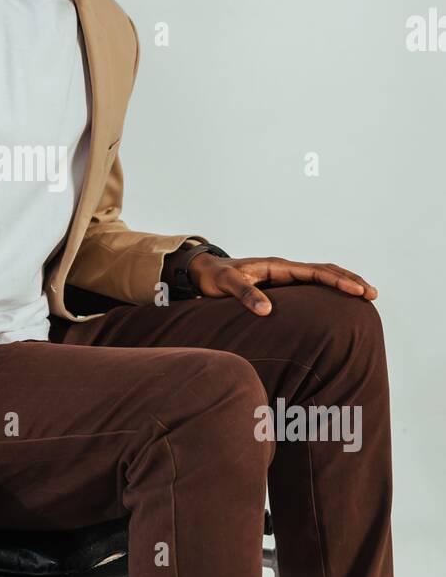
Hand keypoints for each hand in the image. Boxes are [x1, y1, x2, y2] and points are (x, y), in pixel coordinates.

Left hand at [187, 255, 377, 316]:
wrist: (204, 274)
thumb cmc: (214, 278)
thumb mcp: (227, 285)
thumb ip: (245, 295)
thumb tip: (268, 310)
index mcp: (277, 266)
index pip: (315, 272)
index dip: (337, 280)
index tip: (357, 290)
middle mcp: (285, 269)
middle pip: (325, 271)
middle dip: (350, 280)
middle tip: (372, 294)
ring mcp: (284, 277)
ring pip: (321, 276)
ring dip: (344, 283)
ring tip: (366, 296)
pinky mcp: (281, 287)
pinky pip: (312, 286)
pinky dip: (330, 290)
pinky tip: (340, 302)